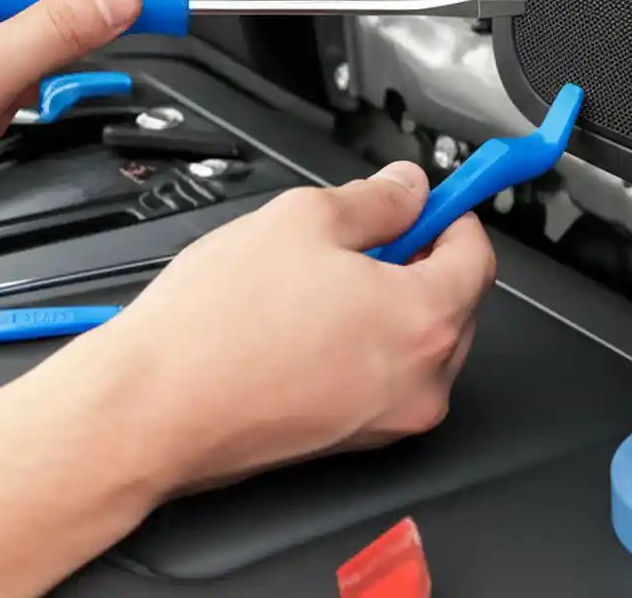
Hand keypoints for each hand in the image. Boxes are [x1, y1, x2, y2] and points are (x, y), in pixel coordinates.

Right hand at [47, 161, 496, 493]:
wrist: (153, 411)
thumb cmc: (216, 327)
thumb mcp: (302, 220)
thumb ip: (375, 200)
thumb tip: (407, 190)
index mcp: (425, 321)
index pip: (478, 257)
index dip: (454, 216)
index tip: (433, 201)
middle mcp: (423, 381)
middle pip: (456, 302)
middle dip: (423, 260)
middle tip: (372, 234)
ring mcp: (392, 419)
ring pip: (421, 343)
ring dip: (394, 304)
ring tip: (327, 281)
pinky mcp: (357, 441)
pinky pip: (386, 378)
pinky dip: (368, 344)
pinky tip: (313, 323)